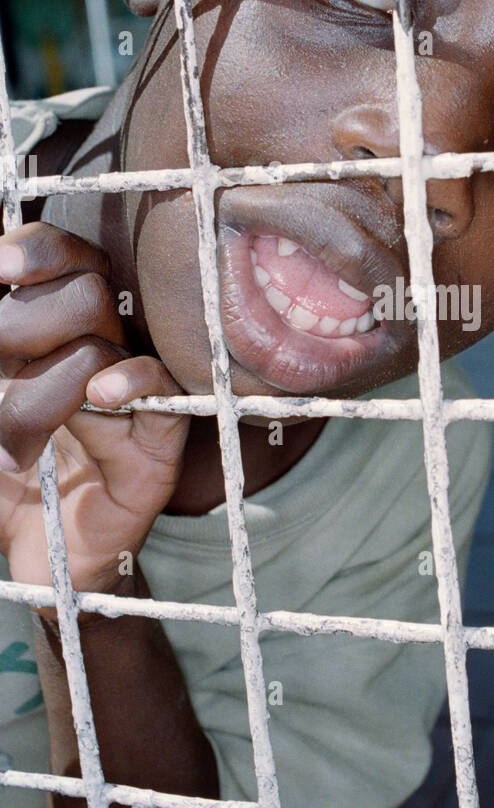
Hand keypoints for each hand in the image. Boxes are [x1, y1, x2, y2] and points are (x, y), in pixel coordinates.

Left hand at [0, 223, 189, 609]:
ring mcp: (130, 388)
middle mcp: (95, 346)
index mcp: (47, 328)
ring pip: (106, 336)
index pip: (58, 255)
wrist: (34, 558)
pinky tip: (101, 398)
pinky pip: (164, 386)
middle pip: (84, 288)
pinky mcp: (160, 435)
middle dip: (27, 325)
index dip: (36, 249)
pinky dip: (132, 381)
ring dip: (46, 383)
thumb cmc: (0, 487)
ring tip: (12, 442)